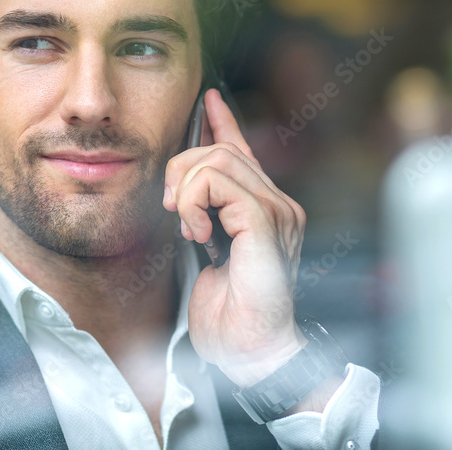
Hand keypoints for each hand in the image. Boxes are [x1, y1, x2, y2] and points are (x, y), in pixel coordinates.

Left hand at [163, 89, 308, 388]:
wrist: (253, 354)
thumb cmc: (231, 316)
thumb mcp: (206, 256)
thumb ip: (202, 218)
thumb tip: (180, 191)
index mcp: (265, 208)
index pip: (243, 150)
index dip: (222, 121)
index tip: (208, 98)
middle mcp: (278, 203)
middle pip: (219, 149)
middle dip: (181, 169)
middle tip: (173, 210)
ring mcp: (277, 211)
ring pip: (216, 160)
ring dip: (185, 191)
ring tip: (188, 227)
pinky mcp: (266, 222)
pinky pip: (218, 184)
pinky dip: (194, 205)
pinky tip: (198, 234)